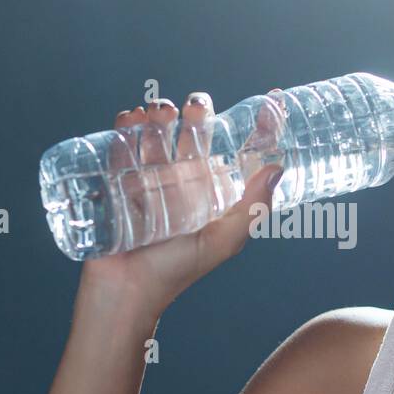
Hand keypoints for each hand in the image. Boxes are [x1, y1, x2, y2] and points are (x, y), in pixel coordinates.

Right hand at [72, 90, 284, 321]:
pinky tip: (129, 120)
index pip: (233, 152)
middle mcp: (181, 183)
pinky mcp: (116, 181)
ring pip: (156, 135)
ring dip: (158, 116)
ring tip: (159, 114)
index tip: (267, 102)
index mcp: (210, 192)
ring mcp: (147, 180)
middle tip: (192, 108)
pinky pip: (121, 146)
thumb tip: (277, 167)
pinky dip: (125, 127)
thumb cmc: (175, 271)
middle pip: (191, 136)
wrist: (125, 291)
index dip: (253, 128)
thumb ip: (253, 207)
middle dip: (194, 113)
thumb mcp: (224, 240)